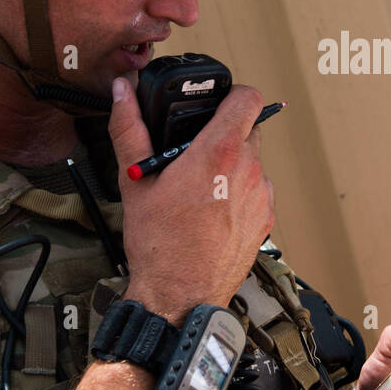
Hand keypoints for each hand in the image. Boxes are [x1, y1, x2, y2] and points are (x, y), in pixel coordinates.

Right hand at [108, 78, 273, 323]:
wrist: (180, 296)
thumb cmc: (159, 244)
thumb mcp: (135, 180)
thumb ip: (130, 129)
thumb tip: (123, 94)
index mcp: (218, 153)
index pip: (248, 98)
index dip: (234, 94)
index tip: (219, 101)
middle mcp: (248, 170)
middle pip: (249, 129)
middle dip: (225, 133)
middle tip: (196, 151)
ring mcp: (262, 196)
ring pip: (254, 162)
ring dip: (233, 165)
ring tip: (202, 186)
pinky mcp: (267, 219)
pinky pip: (258, 190)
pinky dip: (240, 192)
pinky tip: (215, 209)